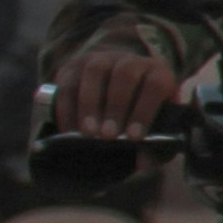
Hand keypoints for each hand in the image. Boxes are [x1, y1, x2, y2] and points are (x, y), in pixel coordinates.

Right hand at [55, 36, 186, 139]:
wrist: (117, 89)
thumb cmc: (139, 112)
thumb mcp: (155, 126)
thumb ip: (155, 147)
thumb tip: (142, 162)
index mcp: (156, 72)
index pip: (154, 85)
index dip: (145, 110)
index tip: (134, 137)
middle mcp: (129, 60)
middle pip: (124, 75)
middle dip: (115, 106)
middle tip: (107, 136)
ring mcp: (100, 60)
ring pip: (94, 72)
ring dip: (89, 104)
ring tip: (86, 132)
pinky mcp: (73, 66)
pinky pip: (67, 83)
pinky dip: (66, 108)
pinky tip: (68, 129)